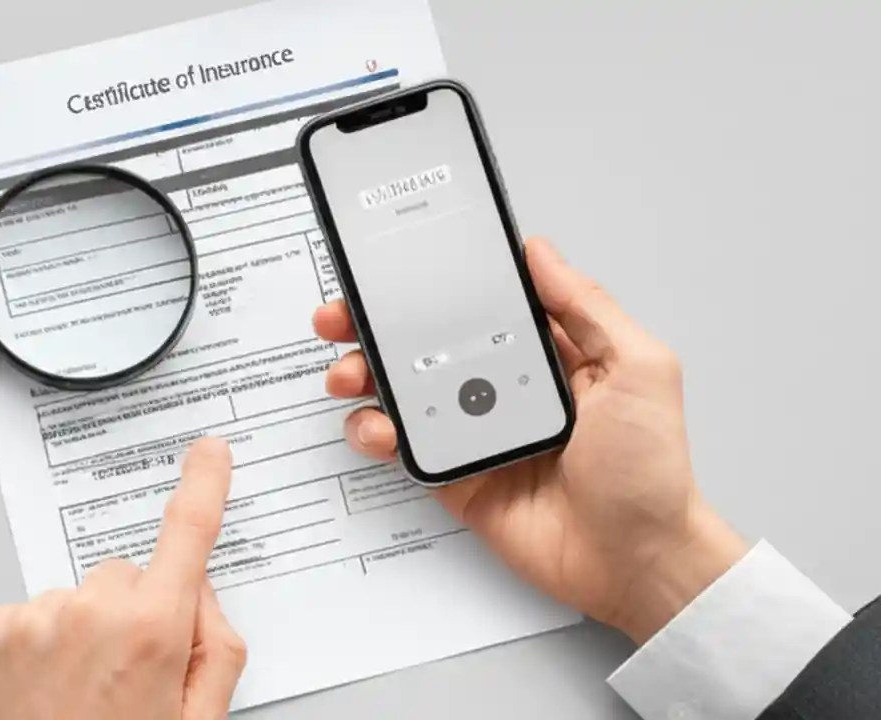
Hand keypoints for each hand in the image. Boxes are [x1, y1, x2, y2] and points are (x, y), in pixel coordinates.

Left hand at [0, 437, 245, 719]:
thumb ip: (215, 647)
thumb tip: (197, 594)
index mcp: (152, 633)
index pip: (187, 534)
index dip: (204, 485)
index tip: (210, 454)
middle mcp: (89, 612)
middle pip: (126, 577)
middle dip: (132, 613)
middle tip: (122, 680)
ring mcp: (29, 618)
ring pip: (72, 599)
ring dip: (76, 635)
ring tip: (71, 700)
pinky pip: (23, 615)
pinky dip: (30, 647)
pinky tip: (35, 695)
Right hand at [313, 237, 746, 643]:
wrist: (636, 560)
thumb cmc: (650, 469)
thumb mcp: (637, 368)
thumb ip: (587, 306)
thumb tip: (540, 252)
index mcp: (543, 353)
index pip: (475, 303)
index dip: (431, 285)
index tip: (391, 269)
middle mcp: (501, 386)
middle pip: (422, 344)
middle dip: (373, 326)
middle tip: (341, 318)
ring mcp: (473, 431)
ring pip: (400, 392)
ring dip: (363, 375)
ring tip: (350, 374)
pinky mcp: (454, 474)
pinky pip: (402, 447)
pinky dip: (376, 433)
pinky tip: (379, 428)